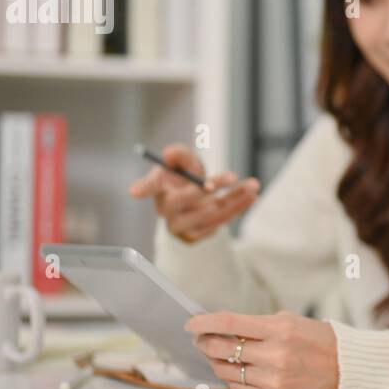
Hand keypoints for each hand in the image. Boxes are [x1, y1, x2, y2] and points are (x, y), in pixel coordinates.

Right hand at [128, 143, 259, 241]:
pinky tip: (252, 195)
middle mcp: (166, 209)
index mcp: (159, 188)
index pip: (149, 186)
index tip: (134, 191)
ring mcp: (181, 225)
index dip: (143, 188)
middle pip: (181, 202)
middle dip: (205, 188)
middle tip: (230, 175)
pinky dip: (238, 207)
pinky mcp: (197, 235)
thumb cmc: (185, 176)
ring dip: (234, 198)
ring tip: (253, 184)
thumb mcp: (183, 161)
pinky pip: (221, 222)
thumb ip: (179, 154)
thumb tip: (170, 153)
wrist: (195, 201)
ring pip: (208, 212)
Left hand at [185, 310, 339, 388]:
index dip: (204, 322)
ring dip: (216, 361)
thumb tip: (223, 327)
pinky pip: (239, 388)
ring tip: (217, 355)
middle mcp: (275, 354)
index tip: (191, 323)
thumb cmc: (318, 340)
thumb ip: (258, 324)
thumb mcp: (290, 321)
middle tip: (201, 338)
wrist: (345, 368)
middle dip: (205, 342)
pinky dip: (231, 378)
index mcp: (280, 329)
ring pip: (226, 371)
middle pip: (221, 348)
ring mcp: (273, 378)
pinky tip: (234, 370)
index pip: (229, 323)